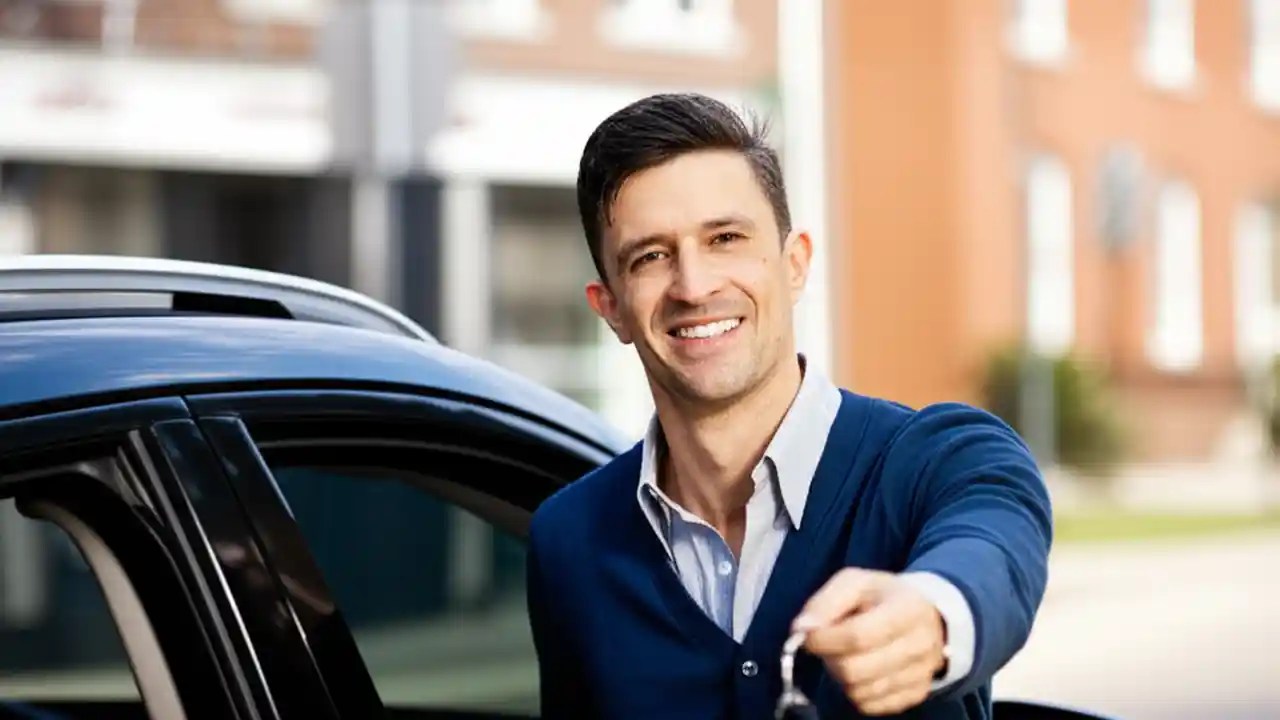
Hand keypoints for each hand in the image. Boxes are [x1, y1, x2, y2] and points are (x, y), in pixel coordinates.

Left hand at [792, 568, 947, 715]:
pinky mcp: (916, 694)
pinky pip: (870, 706)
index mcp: (907, 609)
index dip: (824, 640)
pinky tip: (863, 669)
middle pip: (855, 670)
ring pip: (859, 691)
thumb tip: (801, 629)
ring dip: (842, 676)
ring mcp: (921, 673)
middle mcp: (921, 644)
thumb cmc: (882, 596)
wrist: (926, 615)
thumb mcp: (854, 583)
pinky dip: (856, 690)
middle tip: (828, 645)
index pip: (858, 636)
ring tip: (848, 654)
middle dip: (830, 659)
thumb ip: (824, 602)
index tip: (807, 636)